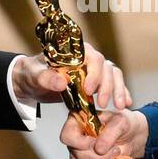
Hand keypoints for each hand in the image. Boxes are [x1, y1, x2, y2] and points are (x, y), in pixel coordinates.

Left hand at [12, 46, 131, 108]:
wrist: (32, 82)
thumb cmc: (32, 74)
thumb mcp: (35, 76)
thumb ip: (46, 78)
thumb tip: (62, 82)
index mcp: (75, 52)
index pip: (92, 58)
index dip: (94, 73)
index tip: (89, 90)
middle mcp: (88, 58)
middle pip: (106, 68)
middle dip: (107, 86)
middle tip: (102, 103)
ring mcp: (94, 70)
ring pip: (113, 75)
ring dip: (118, 90)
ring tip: (118, 106)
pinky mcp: (97, 82)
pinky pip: (115, 84)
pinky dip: (121, 93)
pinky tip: (125, 104)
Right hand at [61, 108, 148, 158]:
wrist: (132, 137)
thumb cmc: (124, 124)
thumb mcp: (121, 123)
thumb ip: (110, 133)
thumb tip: (99, 148)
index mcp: (79, 121)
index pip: (68, 135)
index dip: (81, 143)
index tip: (96, 144)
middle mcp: (76, 138)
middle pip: (76, 153)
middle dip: (96, 156)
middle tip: (113, 151)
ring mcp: (78, 152)